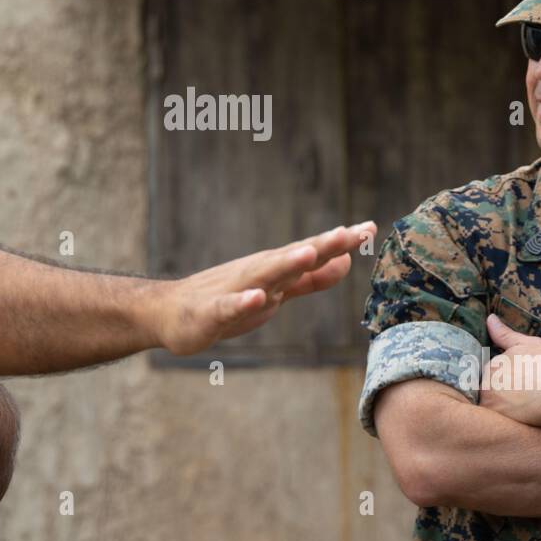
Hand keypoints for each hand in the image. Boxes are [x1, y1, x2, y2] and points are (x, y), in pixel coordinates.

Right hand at [154, 221, 376, 355]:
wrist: (170, 312)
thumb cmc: (226, 299)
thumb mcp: (277, 291)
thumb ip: (310, 279)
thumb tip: (345, 261)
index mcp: (275, 269)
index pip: (312, 252)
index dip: (341, 242)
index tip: (370, 228)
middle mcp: (258, 272)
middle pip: (294, 257)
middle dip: (323, 245)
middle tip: (352, 232)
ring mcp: (235, 289)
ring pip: (264, 275)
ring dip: (287, 264)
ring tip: (309, 253)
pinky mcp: (212, 312)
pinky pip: (230, 307)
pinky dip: (243, 302)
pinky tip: (258, 298)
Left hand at [479, 313, 540, 424]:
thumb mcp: (528, 344)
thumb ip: (505, 334)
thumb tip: (489, 319)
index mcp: (490, 366)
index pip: (488, 373)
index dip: (503, 378)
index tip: (520, 381)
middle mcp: (485, 386)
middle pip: (487, 390)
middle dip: (499, 392)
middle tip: (523, 394)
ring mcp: (491, 406)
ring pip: (491, 406)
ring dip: (502, 407)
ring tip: (524, 406)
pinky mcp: (499, 424)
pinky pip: (496, 423)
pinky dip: (505, 420)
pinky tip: (522, 417)